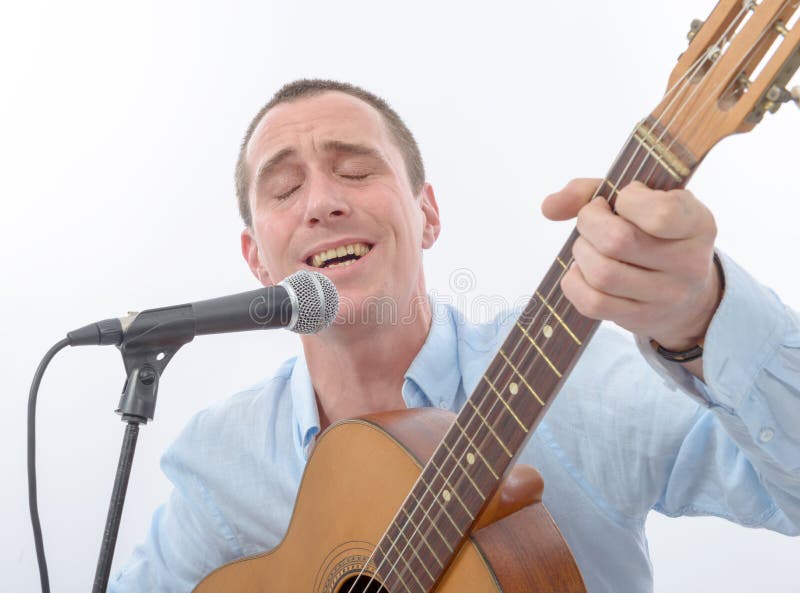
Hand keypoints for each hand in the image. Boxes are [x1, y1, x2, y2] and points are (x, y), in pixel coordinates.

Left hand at [542, 178, 721, 351]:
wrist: (687, 294)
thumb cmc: (655, 234)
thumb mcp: (643, 201)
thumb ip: (592, 190)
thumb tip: (549, 207)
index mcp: (697, 224)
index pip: (658, 214)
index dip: (627, 200)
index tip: (622, 199)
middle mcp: (688, 263)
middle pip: (617, 241)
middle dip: (589, 223)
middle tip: (592, 220)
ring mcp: (665, 296)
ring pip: (602, 273)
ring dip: (581, 252)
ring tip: (589, 246)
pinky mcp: (640, 319)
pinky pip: (592, 303)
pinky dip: (575, 282)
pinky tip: (583, 271)